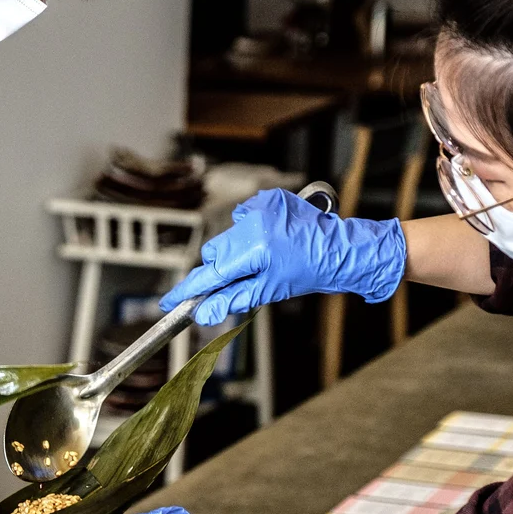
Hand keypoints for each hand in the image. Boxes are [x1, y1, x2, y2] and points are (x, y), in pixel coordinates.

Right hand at [160, 188, 406, 325]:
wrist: (343, 249)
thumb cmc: (311, 272)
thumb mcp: (269, 291)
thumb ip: (232, 299)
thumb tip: (203, 314)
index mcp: (254, 248)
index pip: (211, 273)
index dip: (188, 290)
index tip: (169, 302)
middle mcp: (252, 222)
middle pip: (215, 252)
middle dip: (221, 269)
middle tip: (240, 279)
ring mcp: (259, 207)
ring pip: (228, 236)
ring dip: (236, 251)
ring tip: (264, 259)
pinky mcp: (267, 199)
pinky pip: (243, 219)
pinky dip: (249, 232)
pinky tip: (270, 241)